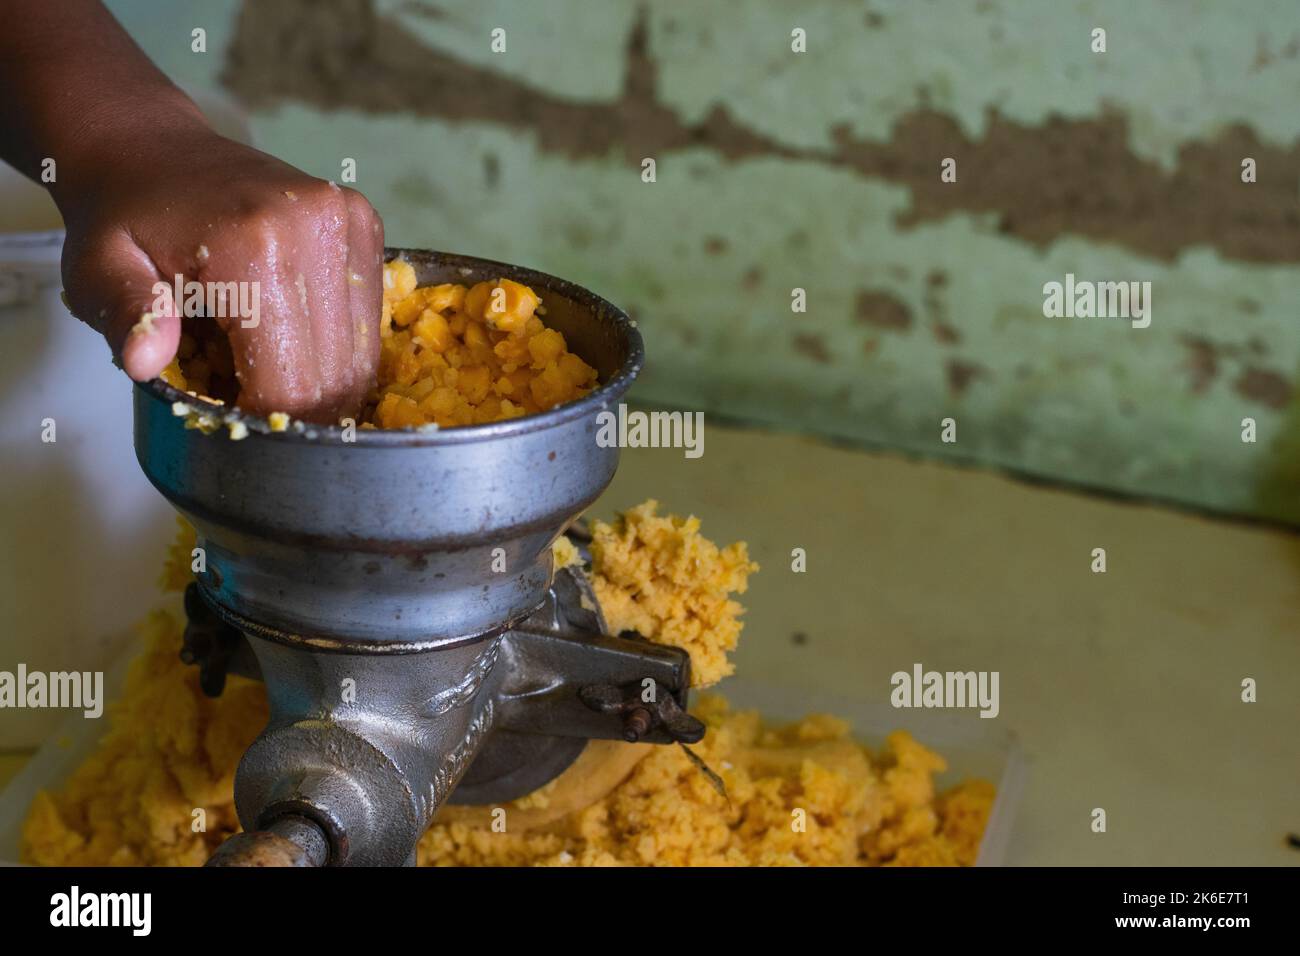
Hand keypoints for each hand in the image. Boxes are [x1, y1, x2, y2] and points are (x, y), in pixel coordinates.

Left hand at [59, 125, 383, 422]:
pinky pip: (369, 318)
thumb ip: (126, 315)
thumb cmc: (123, 217)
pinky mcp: (364, 223)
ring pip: (361, 352)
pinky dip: (340, 346)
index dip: (265, 421)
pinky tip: (297, 340)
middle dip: (300, 411)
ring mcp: (348, 221)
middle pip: (335, 374)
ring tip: (275, 375)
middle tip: (255, 409)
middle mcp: (316, 227)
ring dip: (325, 383)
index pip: (289, 382)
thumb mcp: (99, 269)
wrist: (151, 148)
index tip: (235, 423)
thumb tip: (146, 363)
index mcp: (254, 245)